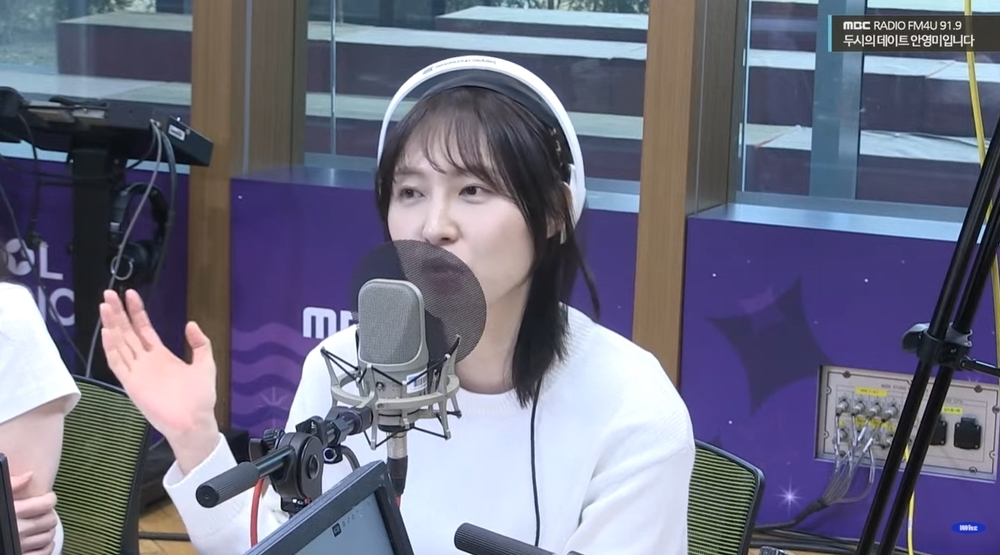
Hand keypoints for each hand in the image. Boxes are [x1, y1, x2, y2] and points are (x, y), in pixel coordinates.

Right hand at [11, 472, 56, 554]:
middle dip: (49, 514)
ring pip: (48, 537)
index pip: (45, 504)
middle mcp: (17, 530)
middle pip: (49, 520)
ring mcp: (19, 546)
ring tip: (42, 525)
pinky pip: (43, 553)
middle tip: (44, 512)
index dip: (50, 499)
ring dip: (48, 530)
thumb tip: (29, 476)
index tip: (48, 498)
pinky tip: (40, 541)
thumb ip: (11, 485)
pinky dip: (46, 547)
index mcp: (12, 512)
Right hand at [99, 290, 220, 470]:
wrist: (194, 421)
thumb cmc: (200, 396)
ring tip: (104, 306)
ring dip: (111, 325)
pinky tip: (107, 332)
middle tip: (108, 293)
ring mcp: (136, 372)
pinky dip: (111, 348)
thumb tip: (190, 324)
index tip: (130, 294)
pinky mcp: (131, 384)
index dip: (137, 312)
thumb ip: (200, 344)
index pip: (144, 329)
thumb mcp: (205, 364)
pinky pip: (118, 364)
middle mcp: (145, 361)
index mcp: (161, 355)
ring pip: (119, 344)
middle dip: (118, 313)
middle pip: (127, 333)